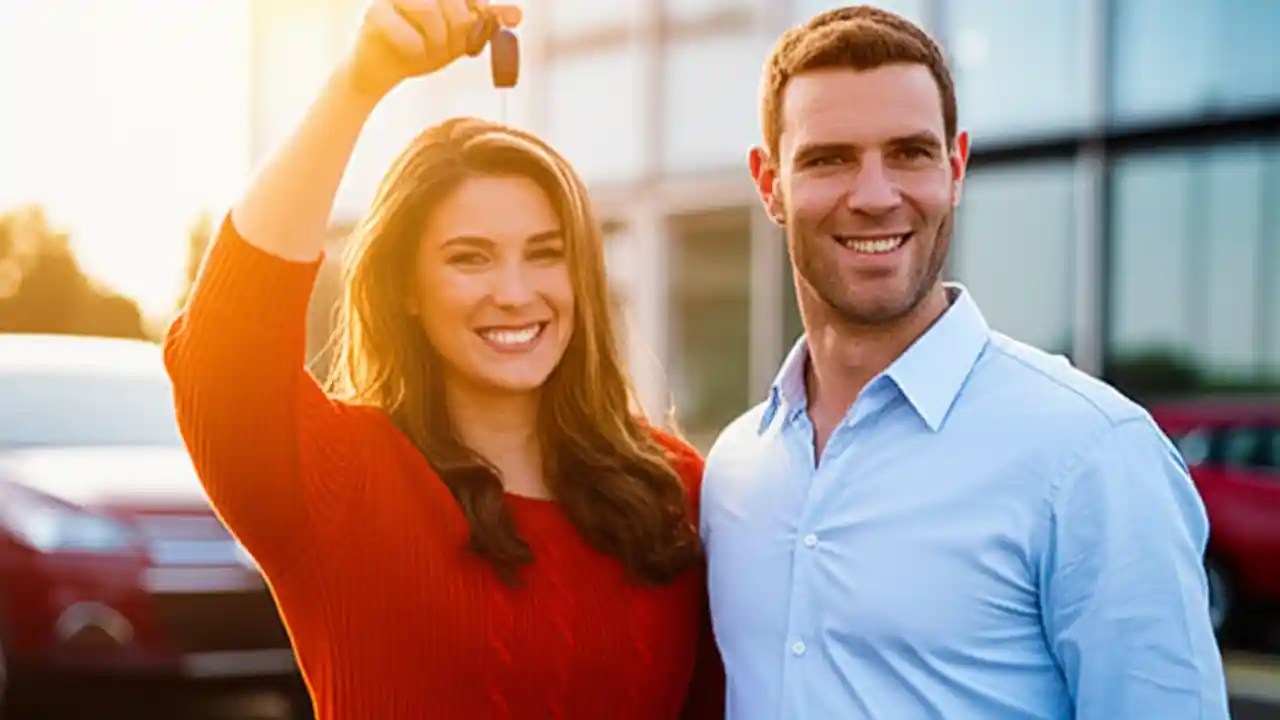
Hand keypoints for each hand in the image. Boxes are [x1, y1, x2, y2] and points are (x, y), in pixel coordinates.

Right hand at [343, 0, 522, 98]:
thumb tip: (517, 14)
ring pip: (426, 8)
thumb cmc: (421, 47)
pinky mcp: (373, 14)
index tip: (478, 26)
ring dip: (436, 39)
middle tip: (451, 47)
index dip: (478, 7)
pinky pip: (402, 28)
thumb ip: (486, 23)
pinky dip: (414, 47)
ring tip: (431, 52)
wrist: (382, 70)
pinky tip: (413, 54)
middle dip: (458, 28)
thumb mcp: (460, 37)